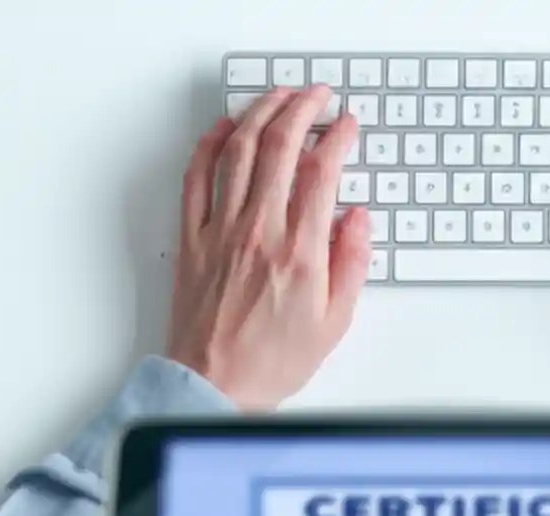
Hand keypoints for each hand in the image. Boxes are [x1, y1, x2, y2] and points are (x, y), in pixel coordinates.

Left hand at [166, 86, 370, 409]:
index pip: (321, 173)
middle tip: (316, 96)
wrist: (215, 385)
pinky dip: (209, 145)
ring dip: (259, 114)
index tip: (346, 124)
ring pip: (237, 152)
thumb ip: (351, 263)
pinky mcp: (193, 239)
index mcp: (300, 253)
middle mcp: (258, 232)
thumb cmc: (273, 360)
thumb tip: (357, 217)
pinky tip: (223, 129)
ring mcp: (220, 231)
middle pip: (279, 148)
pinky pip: (196, 178)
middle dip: (301, 109)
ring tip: (278, 97)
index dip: (337, 137)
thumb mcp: (335, 320)